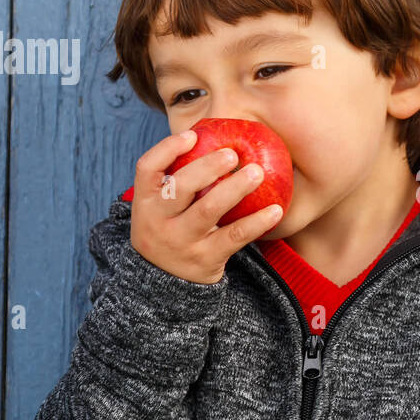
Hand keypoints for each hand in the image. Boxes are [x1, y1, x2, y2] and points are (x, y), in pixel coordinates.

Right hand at [128, 129, 283, 283]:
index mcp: (145, 203)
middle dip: (207, 167)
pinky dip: (257, 222)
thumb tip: (211, 138)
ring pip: (209, 210)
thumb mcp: (159, 209)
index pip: (146, 168)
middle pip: (180, 187)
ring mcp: (181, 242)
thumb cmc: (171, 230)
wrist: (165, 284)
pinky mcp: (206, 259)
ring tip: (257, 172)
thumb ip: (175, 181)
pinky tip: (275, 210)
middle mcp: (158, 222)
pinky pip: (235, 237)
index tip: (193, 135)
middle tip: (233, 154)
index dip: (168, 148)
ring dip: (235, 188)